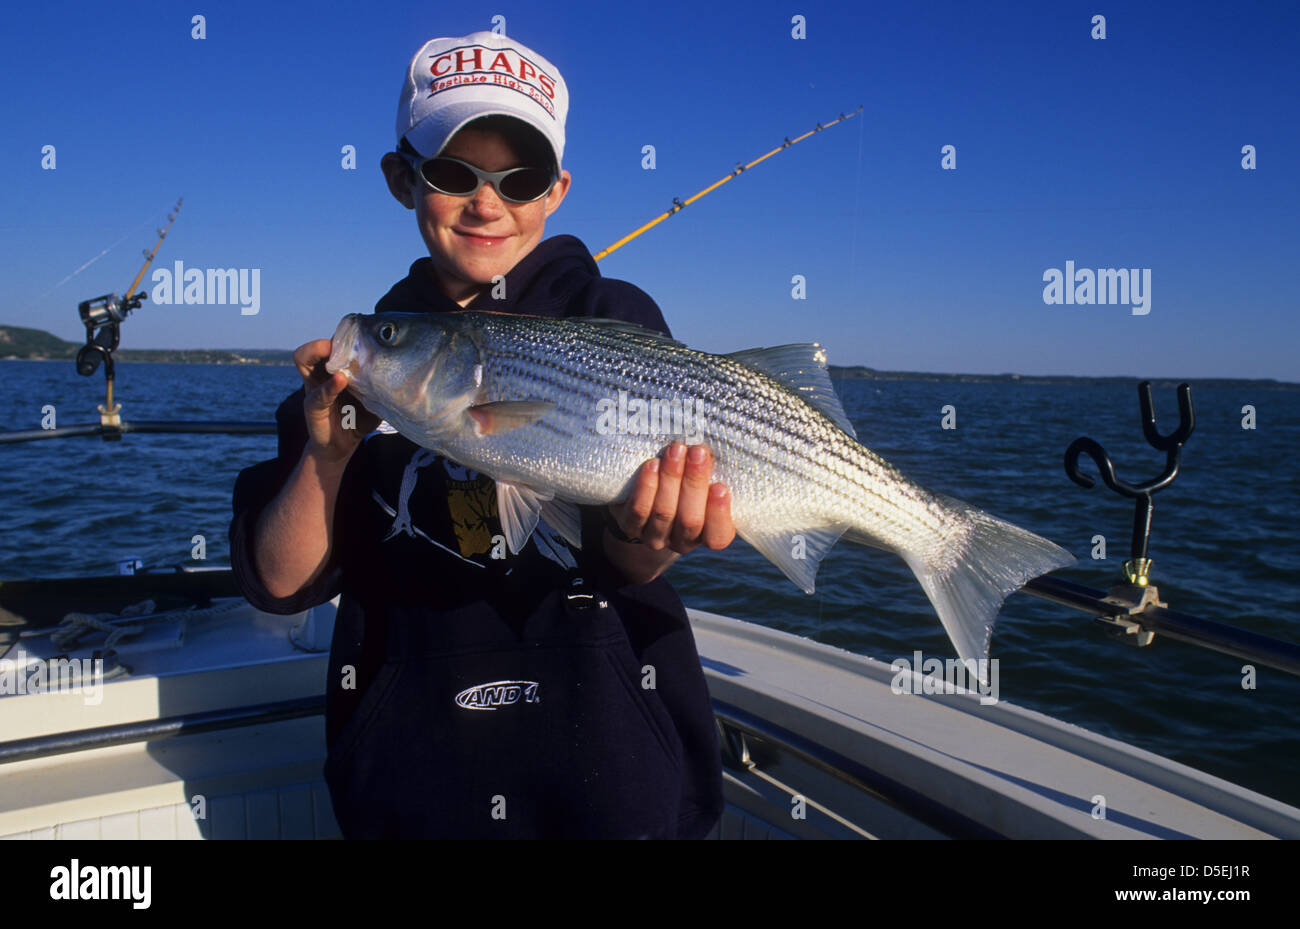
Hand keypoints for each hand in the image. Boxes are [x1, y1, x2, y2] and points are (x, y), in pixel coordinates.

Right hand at [293, 339, 379, 463]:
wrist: (341, 446)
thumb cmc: (357, 417)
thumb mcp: (372, 397)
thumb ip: (379, 384)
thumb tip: (404, 370)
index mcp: (335, 369)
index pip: (334, 343)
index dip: (346, 336)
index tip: (364, 334)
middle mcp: (321, 374)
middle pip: (315, 345)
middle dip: (331, 339)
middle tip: (349, 339)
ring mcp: (314, 388)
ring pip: (304, 360)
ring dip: (320, 351)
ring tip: (333, 350)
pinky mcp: (312, 407)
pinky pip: (318, 393)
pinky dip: (330, 386)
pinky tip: (341, 380)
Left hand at [607, 443, 734, 554]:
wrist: (644, 500)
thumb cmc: (684, 486)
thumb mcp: (702, 482)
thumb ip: (709, 473)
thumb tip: (712, 448)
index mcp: (707, 534)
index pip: (718, 537)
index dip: (719, 514)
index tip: (720, 487)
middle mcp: (682, 541)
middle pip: (690, 521)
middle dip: (694, 483)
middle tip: (698, 452)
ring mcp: (655, 536)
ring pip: (664, 512)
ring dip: (671, 478)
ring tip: (676, 450)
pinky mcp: (630, 526)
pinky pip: (639, 509)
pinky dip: (647, 486)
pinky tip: (652, 464)